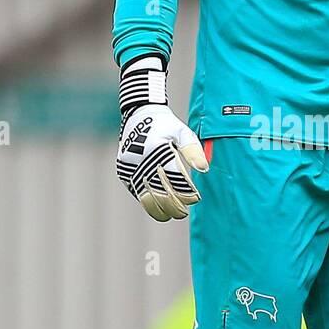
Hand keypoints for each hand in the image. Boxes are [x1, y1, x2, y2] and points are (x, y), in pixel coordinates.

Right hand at [115, 56, 208, 220]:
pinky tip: (159, 206)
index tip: (195, 199)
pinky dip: (148, 201)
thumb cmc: (166, 125)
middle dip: (174, 206)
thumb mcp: (182, 132)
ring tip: (172, 214)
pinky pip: (137, 192)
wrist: (139, 114)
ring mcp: (132, 168)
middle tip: (184, 212)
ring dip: (160, 209)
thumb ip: (193, 150)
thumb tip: (204, 169)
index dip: (186, 195)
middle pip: (161, 194)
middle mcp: (144, 162)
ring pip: (146, 198)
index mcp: (160, 152)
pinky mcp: (124, 172)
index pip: (176, 182)